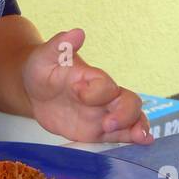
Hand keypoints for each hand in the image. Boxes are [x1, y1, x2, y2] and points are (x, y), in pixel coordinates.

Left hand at [21, 28, 152, 144]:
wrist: (35, 91)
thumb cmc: (43, 69)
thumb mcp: (45, 56)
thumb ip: (60, 45)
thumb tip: (77, 33)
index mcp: (92, 77)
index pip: (104, 84)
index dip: (97, 91)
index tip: (79, 93)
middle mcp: (103, 96)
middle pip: (128, 102)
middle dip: (125, 113)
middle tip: (108, 124)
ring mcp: (103, 114)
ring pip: (132, 120)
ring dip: (138, 128)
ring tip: (141, 138)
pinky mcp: (98, 131)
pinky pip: (119, 136)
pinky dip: (132, 139)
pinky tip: (143, 144)